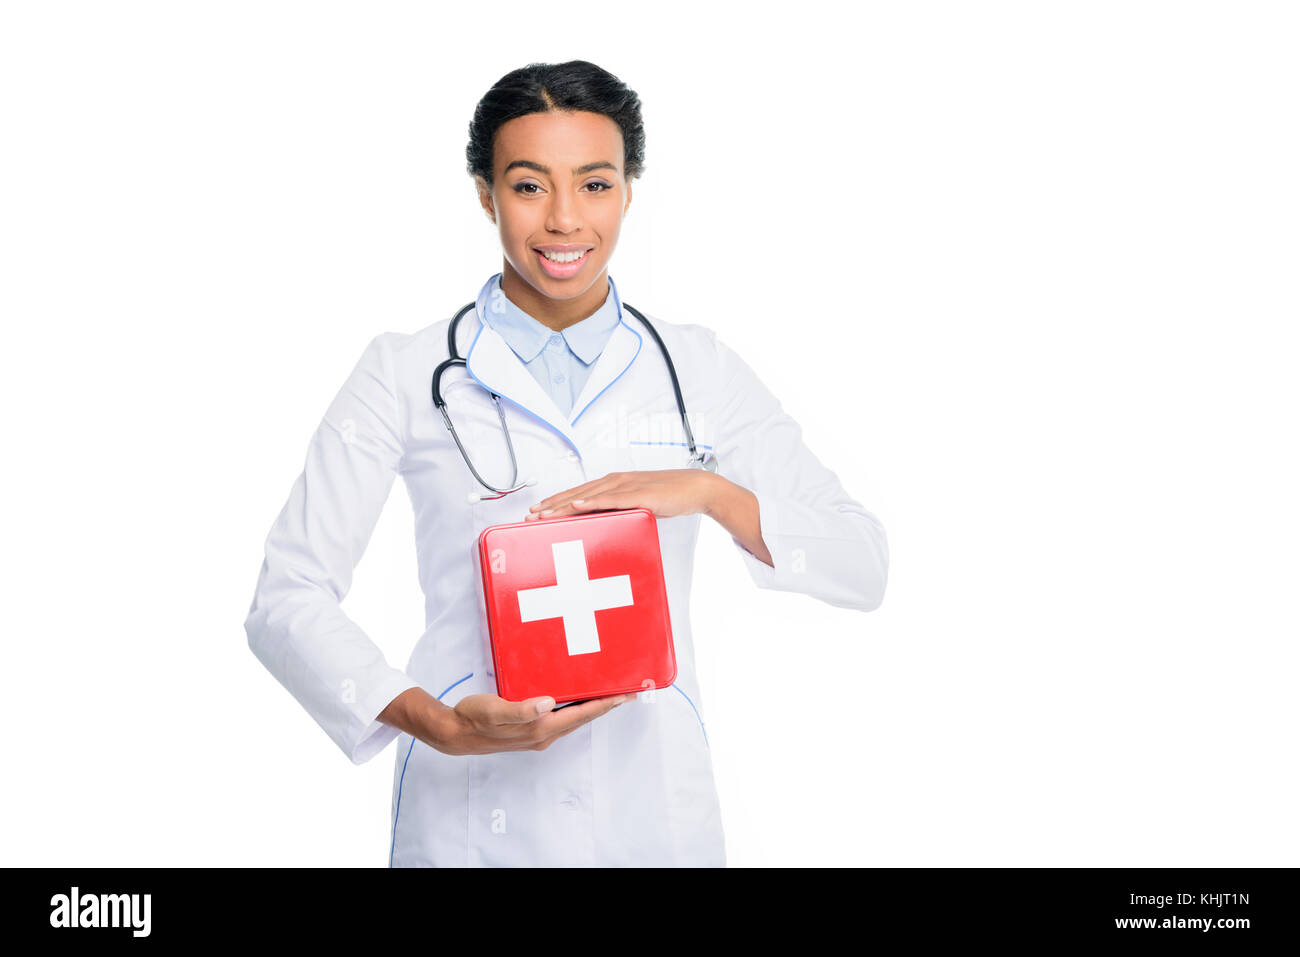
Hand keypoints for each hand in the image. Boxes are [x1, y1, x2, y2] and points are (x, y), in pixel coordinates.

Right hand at [431, 691, 631, 755]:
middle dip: (608, 705)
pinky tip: (579, 698)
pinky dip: (578, 708)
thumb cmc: (473, 717)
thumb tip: (548, 703)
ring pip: (575, 719)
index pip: (581, 714)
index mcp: (540, 728)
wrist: (456, 733)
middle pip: (584, 718)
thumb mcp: (494, 710)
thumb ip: (521, 709)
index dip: (606, 704)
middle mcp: (544, 734)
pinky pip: (563, 718)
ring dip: (595, 707)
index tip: (627, 694)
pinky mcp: (532, 729)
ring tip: (612, 694)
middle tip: (630, 692)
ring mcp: (538, 734)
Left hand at [523, 469, 717, 521]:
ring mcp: (625, 486)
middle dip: (551, 505)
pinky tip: (576, 505)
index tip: (537, 512)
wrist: (695, 489)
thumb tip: (605, 525)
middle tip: (529, 516)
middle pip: (576, 493)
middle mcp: (615, 481)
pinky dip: (591, 501)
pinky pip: (610, 499)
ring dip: (563, 504)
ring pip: (587, 495)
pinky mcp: (637, 494)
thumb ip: (620, 511)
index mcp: (613, 483)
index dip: (556, 502)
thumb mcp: (638, 506)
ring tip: (543, 514)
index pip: (578, 493)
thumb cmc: (668, 498)